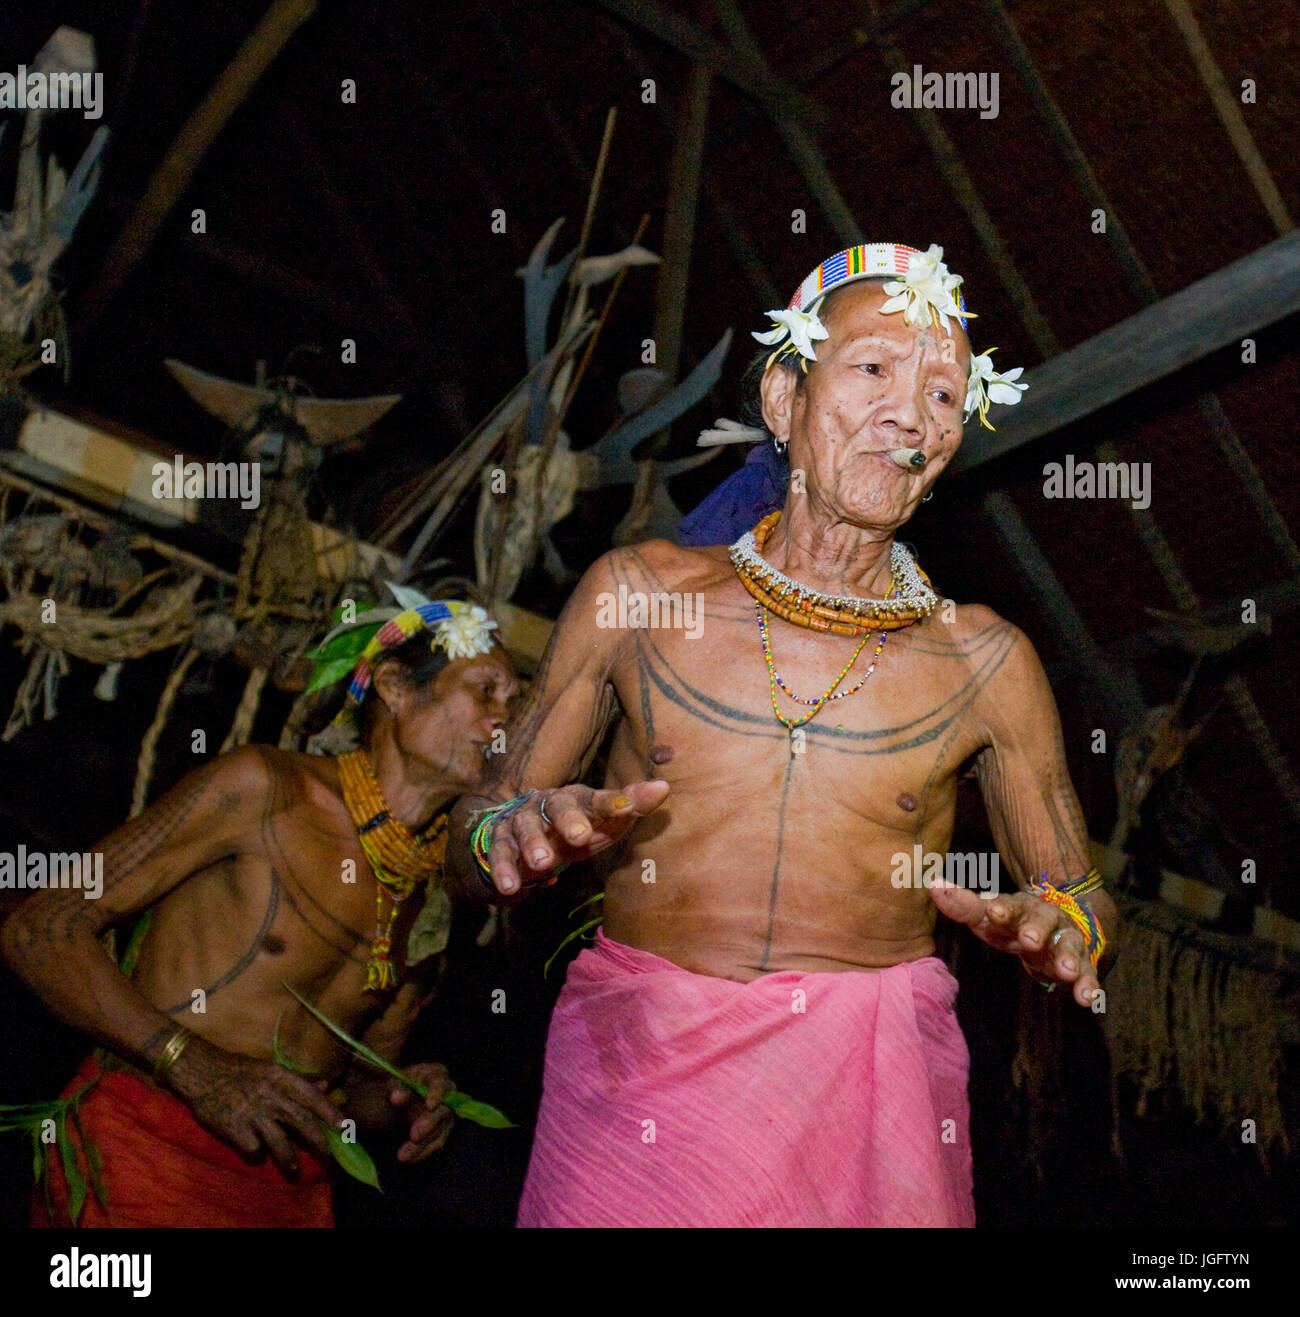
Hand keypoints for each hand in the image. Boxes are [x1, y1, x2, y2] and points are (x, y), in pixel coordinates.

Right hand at [164, 1037, 344, 1174]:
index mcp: (281, 1077)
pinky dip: (256, 1155)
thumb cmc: (240, 1069)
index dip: (329, 1112)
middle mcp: (270, 1095)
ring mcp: (252, 1113)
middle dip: (319, 1143)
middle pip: (301, 1123)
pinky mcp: (233, 1128)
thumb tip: (326, 1085)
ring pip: (279, 1142)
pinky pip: (252, 1149)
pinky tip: (256, 1155)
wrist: (202, 1071)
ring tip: (294, 1168)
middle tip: (330, 1159)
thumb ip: (298, 1080)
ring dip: (289, 1159)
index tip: (344, 1126)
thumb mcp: (271, 1068)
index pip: (312, 1097)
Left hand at [389, 1061, 454, 1162]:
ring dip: (423, 1145)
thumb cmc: (398, 1087)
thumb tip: (396, 1097)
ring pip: (440, 1131)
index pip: (440, 1082)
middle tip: (413, 1135)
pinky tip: (409, 1158)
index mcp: (435, 1074)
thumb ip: (397, 1090)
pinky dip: (423, 1152)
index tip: (429, 1105)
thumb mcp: (395, 1085)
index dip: (437, 1093)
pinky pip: (436, 1144)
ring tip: (402, 1155)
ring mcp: (447, 1113)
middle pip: (443, 1109)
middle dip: (429, 1123)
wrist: (396, 1102)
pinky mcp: (443, 1130)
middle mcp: (447, 1094)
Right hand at [482, 779, 669, 895]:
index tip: (628, 809)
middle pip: (558, 804)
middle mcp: (547, 802)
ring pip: (525, 826)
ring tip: (543, 863)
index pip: (597, 797)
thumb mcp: (601, 825)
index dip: (612, 803)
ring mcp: (520, 819)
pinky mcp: (498, 840)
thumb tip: (663, 787)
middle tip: (581, 837)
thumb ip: (629, 808)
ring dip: (534, 843)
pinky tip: (509, 887)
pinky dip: (503, 869)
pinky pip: (498, 853)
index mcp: (577, 797)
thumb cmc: (571, 831)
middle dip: (568, 820)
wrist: (519, 839)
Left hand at [929, 883, 1101, 1008]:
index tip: (995, 912)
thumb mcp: (989, 916)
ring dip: (1068, 958)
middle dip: (1036, 929)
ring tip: (1067, 971)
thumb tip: (934, 885)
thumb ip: (964, 905)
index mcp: (1020, 907)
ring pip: (1069, 946)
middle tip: (1029, 939)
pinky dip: (1088, 985)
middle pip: (1043, 920)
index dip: (1003, 909)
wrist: (1061, 924)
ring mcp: (1066, 940)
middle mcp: (1046, 920)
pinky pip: (1088, 973)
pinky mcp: (1083, 963)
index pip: (1010, 905)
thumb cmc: (1015, 922)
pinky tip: (1086, 998)